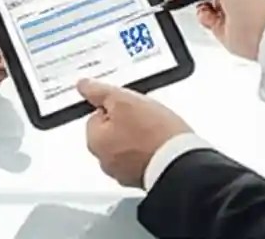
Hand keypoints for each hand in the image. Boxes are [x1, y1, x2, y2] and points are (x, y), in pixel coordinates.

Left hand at [76, 79, 191, 188]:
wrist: (181, 163)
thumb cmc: (154, 134)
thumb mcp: (123, 100)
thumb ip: (100, 92)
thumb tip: (83, 85)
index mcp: (95, 142)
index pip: (98, 114)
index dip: (117, 106)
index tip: (131, 106)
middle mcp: (106, 161)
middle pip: (112, 131)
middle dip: (127, 123)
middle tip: (146, 118)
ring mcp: (125, 173)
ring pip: (128, 145)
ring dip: (139, 138)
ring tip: (156, 132)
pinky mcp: (143, 179)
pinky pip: (142, 158)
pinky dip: (149, 152)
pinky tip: (161, 146)